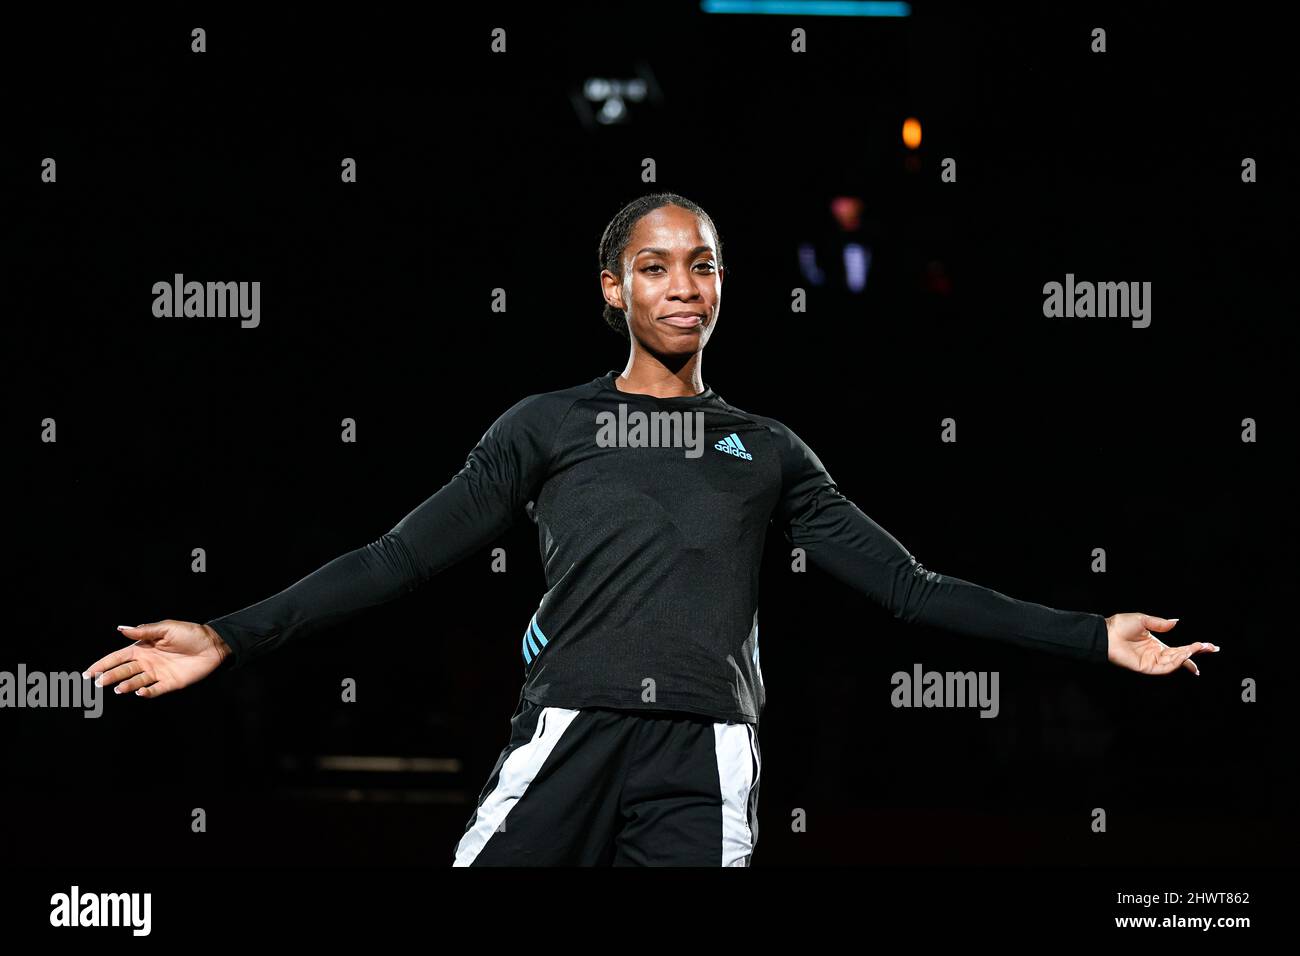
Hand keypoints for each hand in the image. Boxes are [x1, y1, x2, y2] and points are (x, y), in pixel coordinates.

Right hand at [83, 620, 231, 698]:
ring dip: (126, 686)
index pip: (117, 658)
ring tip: (118, 688)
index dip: (102, 665)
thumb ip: (143, 631)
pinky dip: (146, 692)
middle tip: (99, 683)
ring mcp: (157, 674)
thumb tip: (120, 629)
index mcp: (143, 649)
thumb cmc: (190, 633)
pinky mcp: (169, 684)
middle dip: (110, 677)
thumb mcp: (166, 629)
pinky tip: (140, 692)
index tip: (88, 673)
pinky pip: (155, 690)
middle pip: (123, 671)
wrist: (213, 644)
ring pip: (136, 682)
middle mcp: (147, 663)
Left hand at [1105, 613, 1218, 675]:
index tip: (1209, 647)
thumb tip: (1177, 622)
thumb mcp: (1143, 620)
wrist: (1106, 633)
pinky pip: (1164, 667)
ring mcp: (1152, 662)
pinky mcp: (1146, 667)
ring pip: (1175, 662)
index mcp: (1156, 645)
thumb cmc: (1120, 626)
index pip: (1179, 650)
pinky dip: (1175, 662)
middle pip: (1181, 657)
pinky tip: (1182, 655)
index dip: (1194, 649)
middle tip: (1210, 648)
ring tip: (1196, 647)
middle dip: (1195, 653)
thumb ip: (1161, 623)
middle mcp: (1156, 654)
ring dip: (1187, 656)